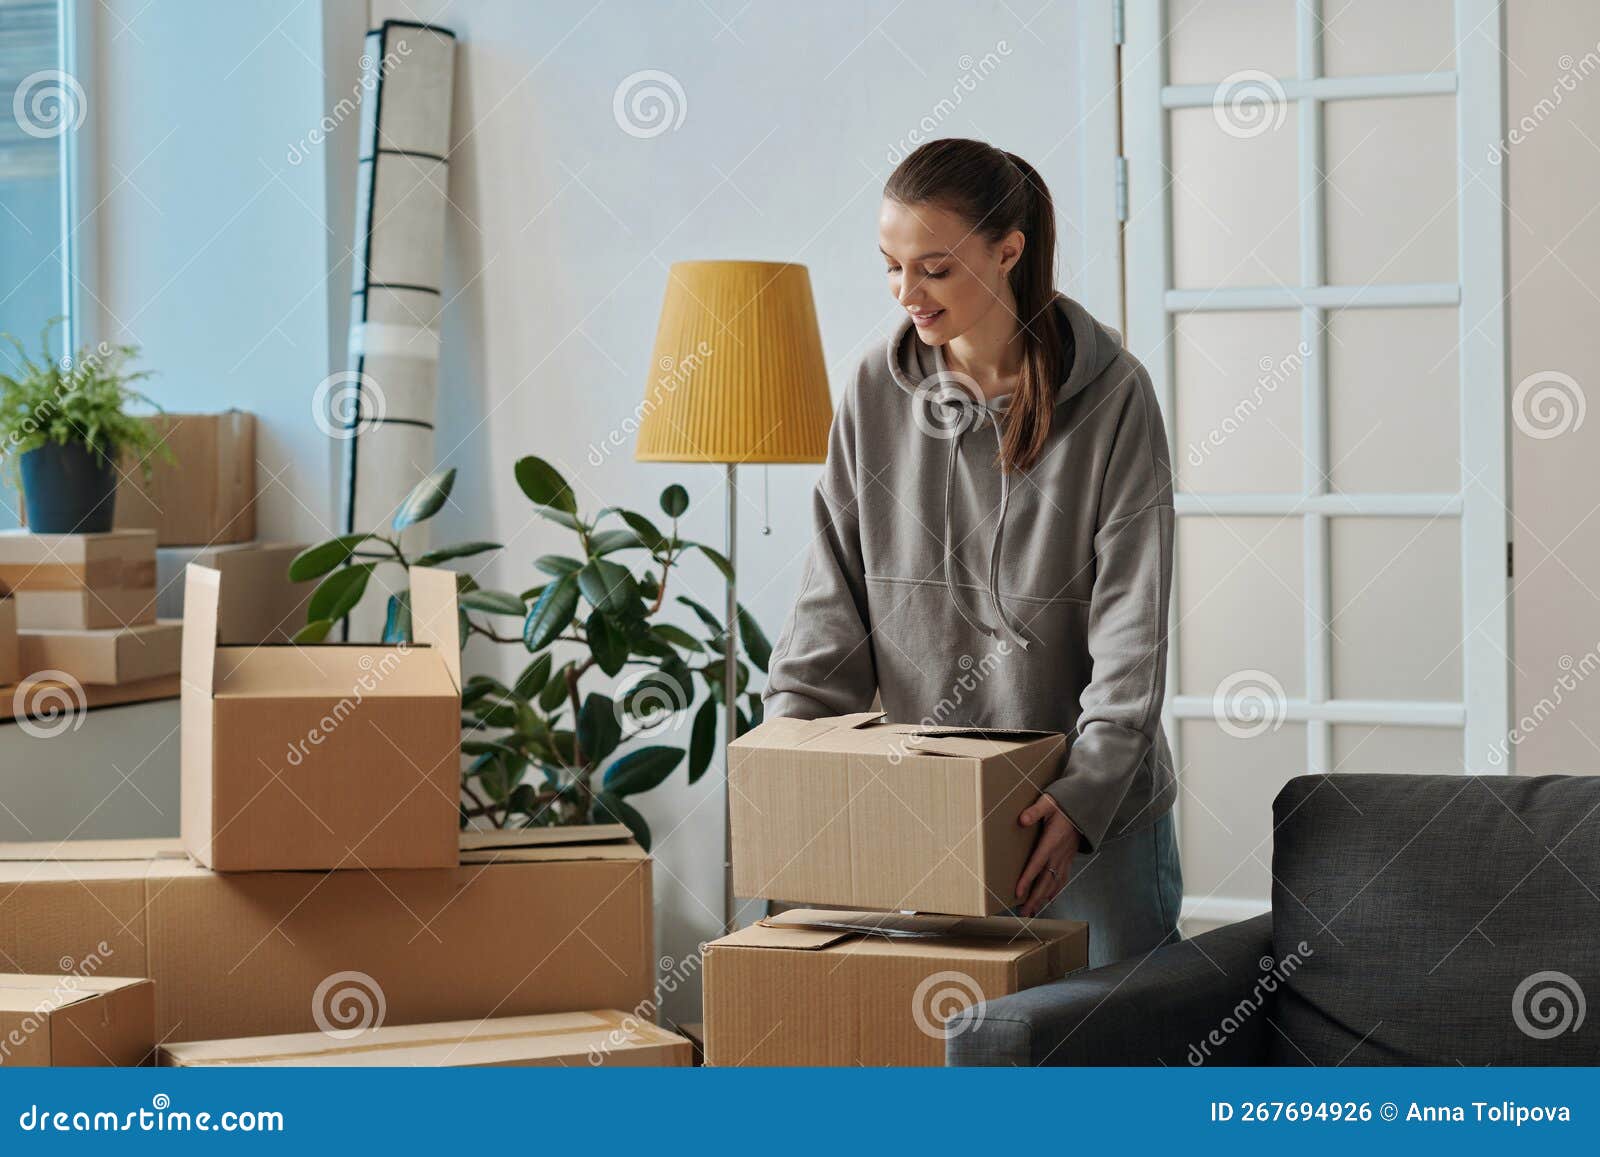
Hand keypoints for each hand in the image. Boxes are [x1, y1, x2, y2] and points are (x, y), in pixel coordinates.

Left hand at [1015, 794, 1080, 917]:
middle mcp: (1059, 854)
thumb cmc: (1064, 804)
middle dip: (1034, 898)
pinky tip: (1050, 898)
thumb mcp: (1048, 803)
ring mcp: (1065, 858)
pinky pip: (1062, 878)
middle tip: (1024, 913)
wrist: (1086, 807)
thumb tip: (1022, 820)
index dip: (1027, 879)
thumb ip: (1035, 811)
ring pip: (1054, 883)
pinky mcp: (1068, 858)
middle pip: (1045, 881)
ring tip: (1033, 911)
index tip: (1018, 893)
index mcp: (1052, 842)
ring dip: (1043, 898)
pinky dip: (1056, 890)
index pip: (1037, 864)